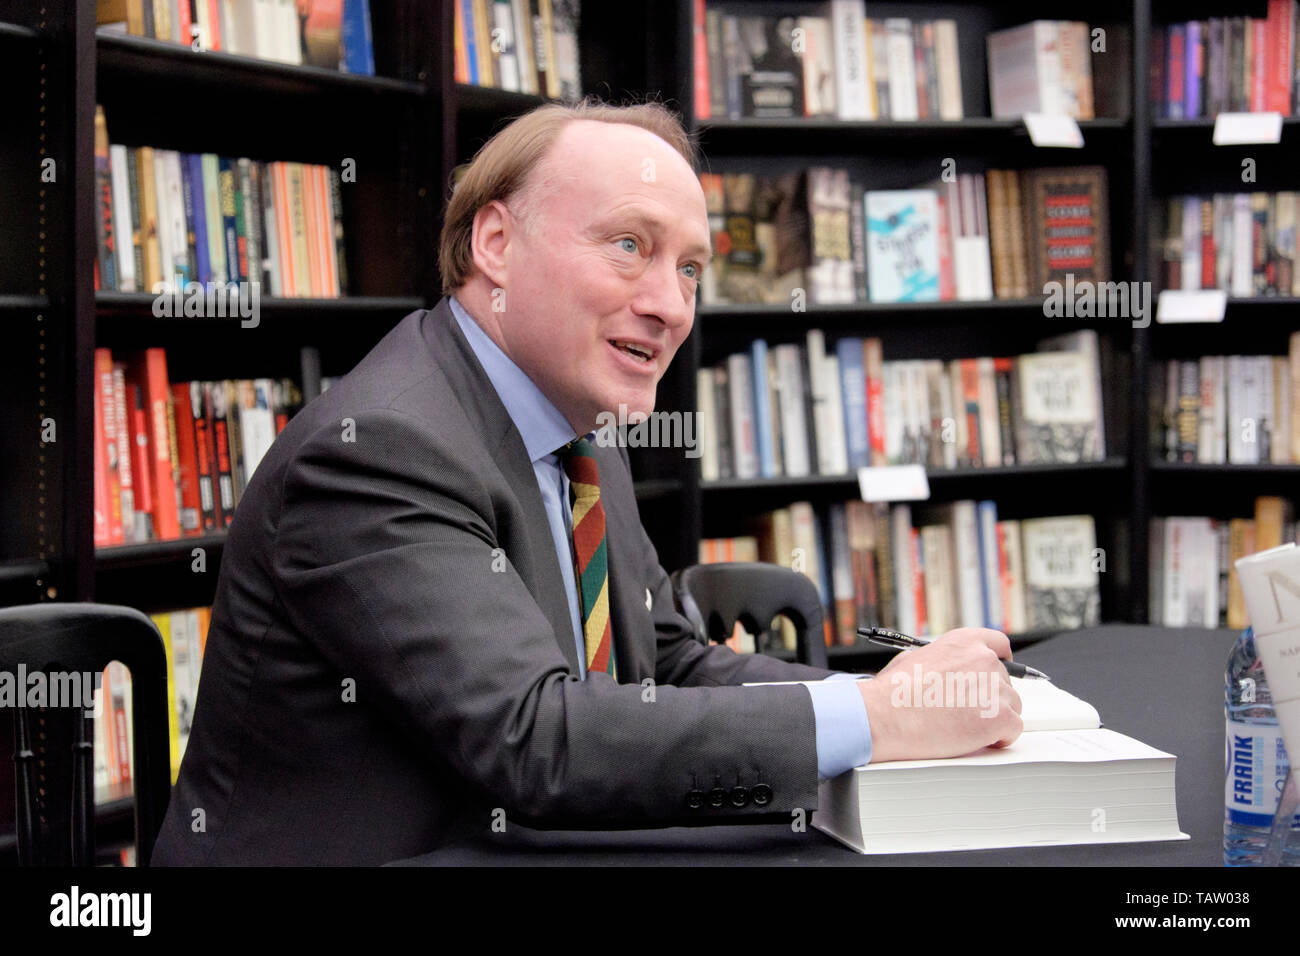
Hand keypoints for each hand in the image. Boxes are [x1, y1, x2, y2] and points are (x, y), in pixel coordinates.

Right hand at [857, 627, 1022, 762]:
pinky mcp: (1000, 717)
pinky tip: (977, 740)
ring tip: (964, 728)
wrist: (885, 717)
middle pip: (1005, 681)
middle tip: (966, 713)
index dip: (1000, 662)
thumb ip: (943, 660)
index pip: (999, 645)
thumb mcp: (914, 658)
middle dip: (990, 698)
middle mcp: (985, 660)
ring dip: (994, 718)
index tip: (995, 674)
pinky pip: (1013, 730)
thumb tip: (948, 671)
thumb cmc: (894, 693)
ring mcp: (995, 689)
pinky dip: (1000, 738)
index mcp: (964, 642)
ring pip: (1012, 706)